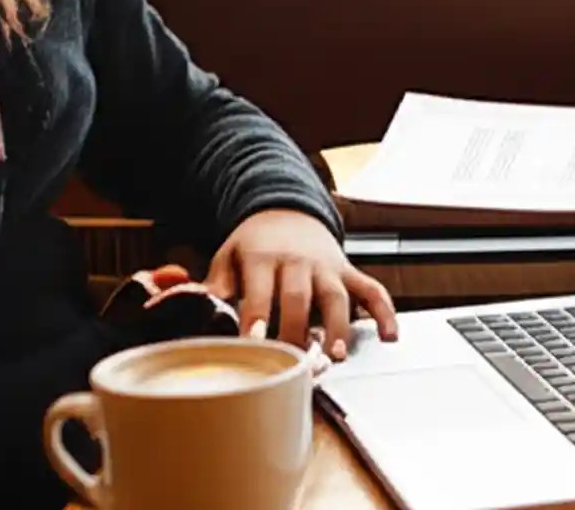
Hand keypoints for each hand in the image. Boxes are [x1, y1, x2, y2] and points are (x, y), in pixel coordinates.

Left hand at [204, 209, 397, 359]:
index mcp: (264, 257)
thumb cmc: (254, 244)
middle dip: (297, 330)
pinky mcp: (348, 272)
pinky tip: (389, 336)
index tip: (254, 343)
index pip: (260, 290)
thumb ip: (214, 285)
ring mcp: (327, 267)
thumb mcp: (228, 256)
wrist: (287, 211)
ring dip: (339, 326)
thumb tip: (184, 306)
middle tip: (293, 363)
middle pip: (300, 296)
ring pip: (337, 296)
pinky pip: (371, 290)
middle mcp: (299, 261)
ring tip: (337, 355)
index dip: (257, 317)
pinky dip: (384, 312)